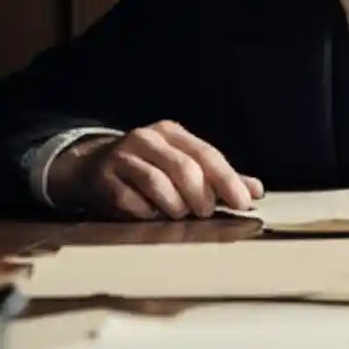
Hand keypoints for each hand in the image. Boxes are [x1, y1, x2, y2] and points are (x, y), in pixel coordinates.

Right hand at [47, 120, 263, 219]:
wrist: (92, 167)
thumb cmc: (148, 167)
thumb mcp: (182, 164)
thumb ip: (218, 177)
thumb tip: (255, 190)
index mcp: (171, 133)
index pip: (207, 154)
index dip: (228, 180)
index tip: (244, 203)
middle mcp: (147, 139)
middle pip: (184, 168)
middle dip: (201, 196)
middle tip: (206, 212)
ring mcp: (122, 157)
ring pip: (157, 183)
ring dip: (175, 205)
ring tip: (179, 213)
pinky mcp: (103, 179)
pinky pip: (130, 201)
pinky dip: (146, 212)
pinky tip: (150, 214)